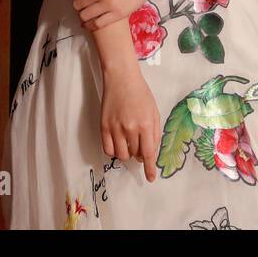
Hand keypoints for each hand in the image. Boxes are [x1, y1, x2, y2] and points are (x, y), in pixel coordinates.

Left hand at [70, 0, 162, 31]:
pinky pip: (97, 24)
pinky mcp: (118, 14)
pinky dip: (90, 25)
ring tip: (88, 10)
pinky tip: (89, 22)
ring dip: (83, 14)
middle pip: (77, 5)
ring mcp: (108, 4)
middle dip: (78, 3)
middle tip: (85, 1)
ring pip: (84, 16)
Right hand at [100, 67, 159, 182]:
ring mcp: (115, 128)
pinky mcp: (103, 126)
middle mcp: (130, 128)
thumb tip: (151, 151)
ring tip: (128, 142)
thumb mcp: (154, 111)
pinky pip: (107, 149)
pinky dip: (113, 151)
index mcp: (145, 124)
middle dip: (139, 154)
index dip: (149, 168)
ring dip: (127, 154)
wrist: (121, 78)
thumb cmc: (140, 93)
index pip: (148, 153)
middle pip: (135, 155)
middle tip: (139, 143)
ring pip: (121, 155)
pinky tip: (117, 144)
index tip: (150, 178)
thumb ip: (154, 132)